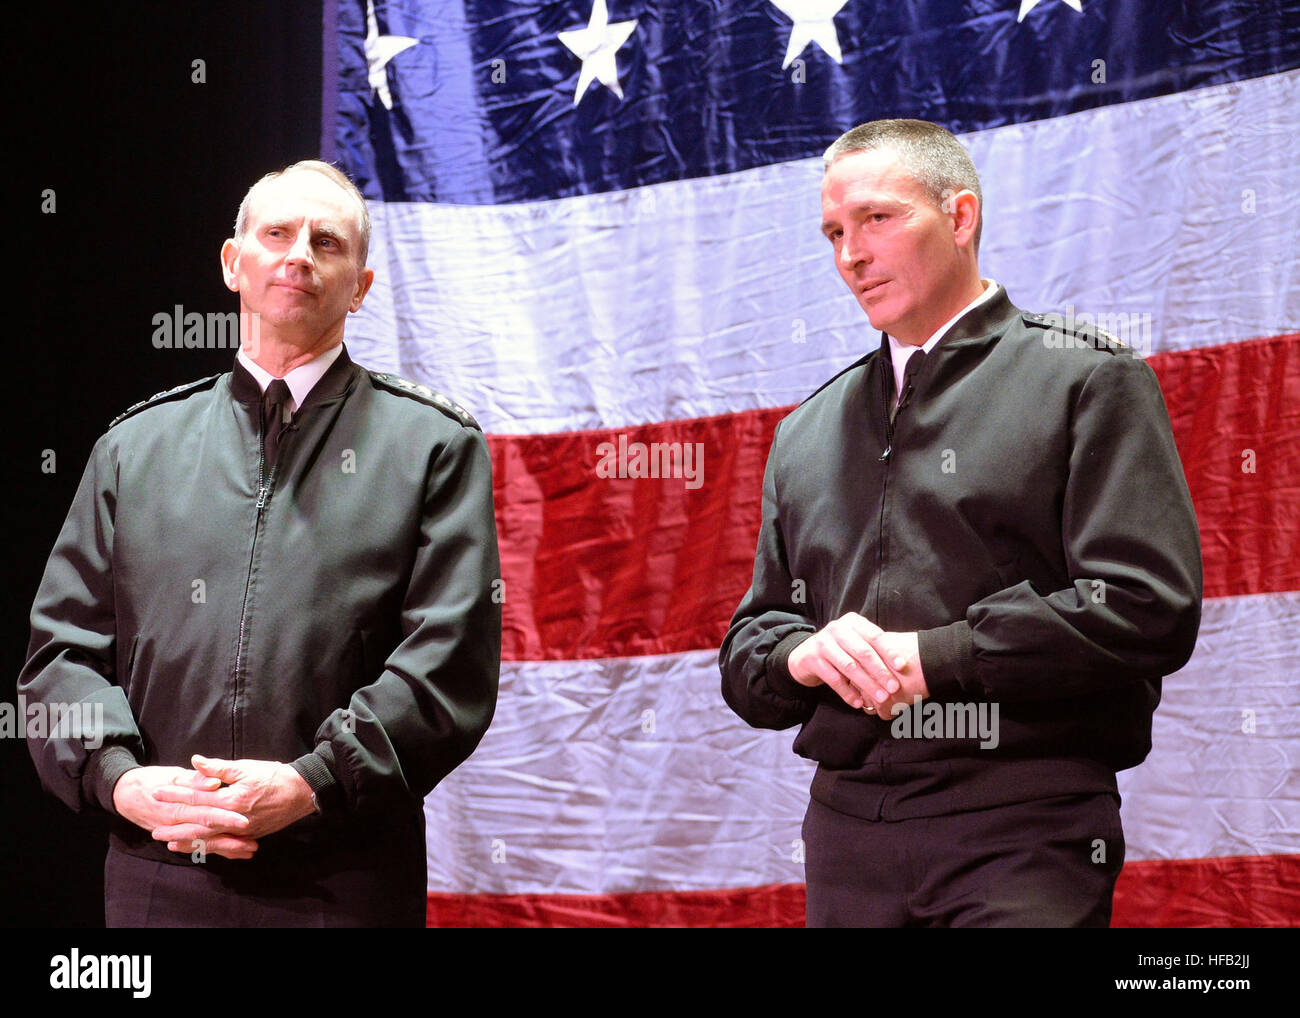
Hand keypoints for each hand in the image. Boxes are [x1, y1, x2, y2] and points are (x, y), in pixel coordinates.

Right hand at [112, 765, 257, 859]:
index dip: (225, 818)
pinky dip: (216, 850)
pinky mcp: (177, 836)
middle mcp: (177, 824)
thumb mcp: (172, 775)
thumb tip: (214, 783)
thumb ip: (195, 779)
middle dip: (230, 839)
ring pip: (204, 844)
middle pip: (207, 833)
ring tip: (249, 851)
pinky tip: (235, 854)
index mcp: (178, 806)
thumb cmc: (152, 780)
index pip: (206, 813)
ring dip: (226, 849)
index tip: (244, 821)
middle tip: (252, 843)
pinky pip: (198, 847)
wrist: (126, 794)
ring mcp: (176, 833)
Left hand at [150, 755, 316, 850]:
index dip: (176, 795)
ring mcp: (242, 831)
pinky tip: (200, 848)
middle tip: (155, 830)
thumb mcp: (246, 767)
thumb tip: (195, 761)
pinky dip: (210, 847)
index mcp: (231, 800)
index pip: (197, 798)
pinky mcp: (249, 836)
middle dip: (176, 827)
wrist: (302, 792)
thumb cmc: (274, 776)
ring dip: (189, 841)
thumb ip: (218, 768)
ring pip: (210, 839)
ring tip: (171, 844)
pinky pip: (225, 845)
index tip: (158, 793)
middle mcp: (233, 819)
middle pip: (198, 825)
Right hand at [787, 613, 926, 717]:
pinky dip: (848, 693)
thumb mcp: (854, 642)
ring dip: (867, 684)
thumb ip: (873, 649)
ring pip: (849, 667)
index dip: (889, 652)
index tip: (903, 667)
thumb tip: (903, 666)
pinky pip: (834, 680)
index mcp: (851, 622)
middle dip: (880, 671)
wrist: (804, 655)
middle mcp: (836, 629)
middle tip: (894, 687)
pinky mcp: (812, 660)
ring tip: (881, 698)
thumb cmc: (839, 650)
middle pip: (863, 652)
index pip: (874, 636)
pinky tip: (858, 703)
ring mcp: (822, 644)